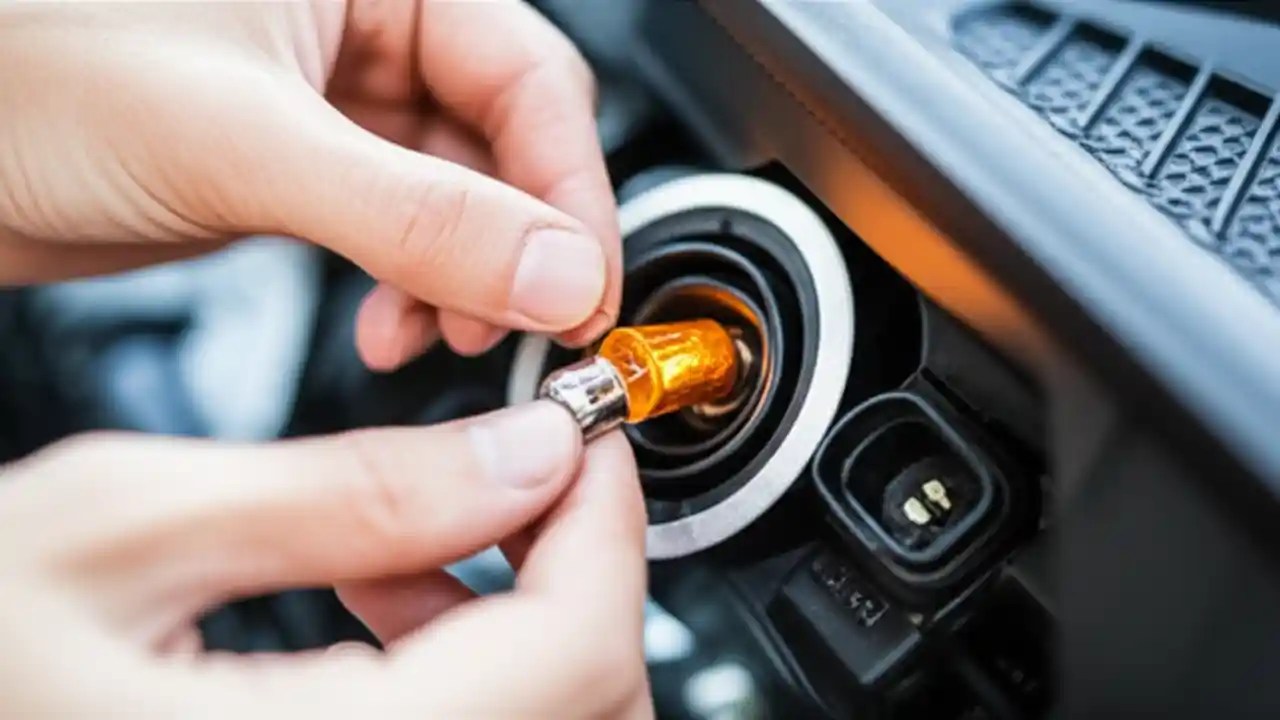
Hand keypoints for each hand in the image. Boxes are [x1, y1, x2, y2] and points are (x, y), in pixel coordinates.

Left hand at [0, 1, 619, 362]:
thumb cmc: (26, 75)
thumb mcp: (243, 142)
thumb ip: (417, 213)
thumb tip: (557, 270)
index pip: (531, 81)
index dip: (569, 196)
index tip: (581, 295)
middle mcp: (369, 25)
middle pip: (510, 143)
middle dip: (521, 248)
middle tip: (527, 329)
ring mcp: (341, 101)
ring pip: (463, 197)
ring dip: (470, 281)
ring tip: (442, 335)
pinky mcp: (309, 167)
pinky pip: (407, 230)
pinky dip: (417, 287)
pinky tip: (394, 326)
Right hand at [0, 403, 651, 717]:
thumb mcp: (118, 528)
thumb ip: (352, 492)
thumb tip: (524, 453)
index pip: (579, 651)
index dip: (607, 518)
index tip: (583, 430)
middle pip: (587, 700)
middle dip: (572, 566)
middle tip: (512, 467)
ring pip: (540, 718)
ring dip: (518, 612)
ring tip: (411, 528)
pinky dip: (463, 661)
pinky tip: (371, 593)